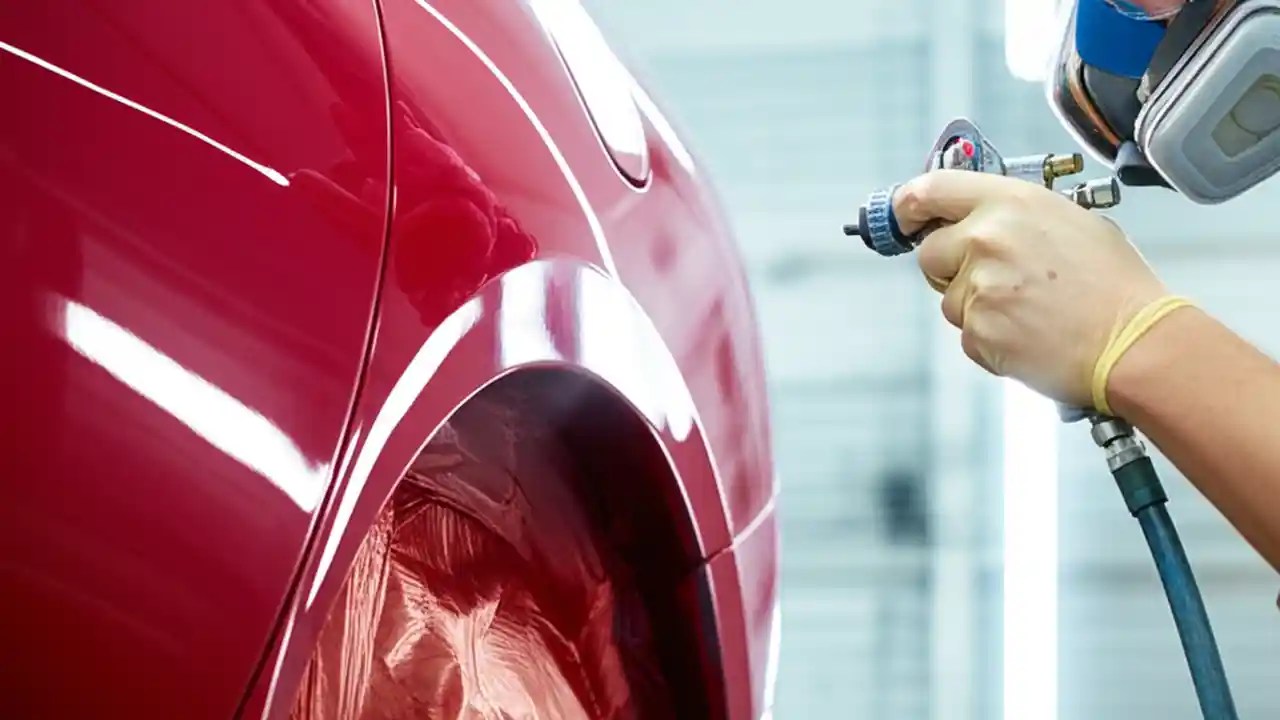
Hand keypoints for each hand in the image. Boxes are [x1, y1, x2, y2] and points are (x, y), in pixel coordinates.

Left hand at [894, 170, 1167, 407]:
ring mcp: (978, 288)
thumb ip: (1014, 216)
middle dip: (953, 268)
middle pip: (930, 253)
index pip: (931, 190)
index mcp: (1010, 203)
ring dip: (978, 307)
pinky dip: (991, 339)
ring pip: (950, 299)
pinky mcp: (978, 332)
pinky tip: (1030, 334)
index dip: (908, 204)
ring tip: (1030, 310)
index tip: (903, 214)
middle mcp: (986, 240)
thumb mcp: (1069, 221)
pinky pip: (967, 334)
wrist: (1135, 342)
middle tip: (999, 281)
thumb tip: (978, 220)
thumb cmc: (1114, 284)